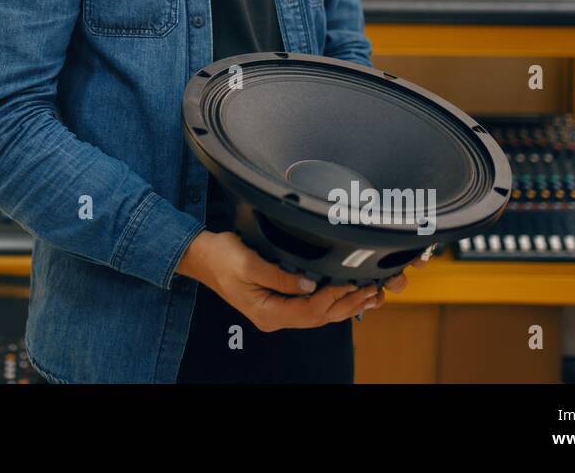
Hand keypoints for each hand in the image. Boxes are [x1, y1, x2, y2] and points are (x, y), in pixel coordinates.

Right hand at [175, 231, 381, 330]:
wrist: (202, 256)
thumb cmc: (221, 257)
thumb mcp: (249, 263)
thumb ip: (281, 276)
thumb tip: (312, 283)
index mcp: (266, 312)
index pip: (308, 311)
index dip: (332, 297)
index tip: (352, 283)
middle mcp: (274, 317)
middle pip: (319, 318)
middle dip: (347, 304)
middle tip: (372, 290)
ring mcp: (277, 312)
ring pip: (318, 315)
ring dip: (344, 305)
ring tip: (370, 295)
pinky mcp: (279, 302)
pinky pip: (311, 307)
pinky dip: (332, 301)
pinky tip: (347, 294)